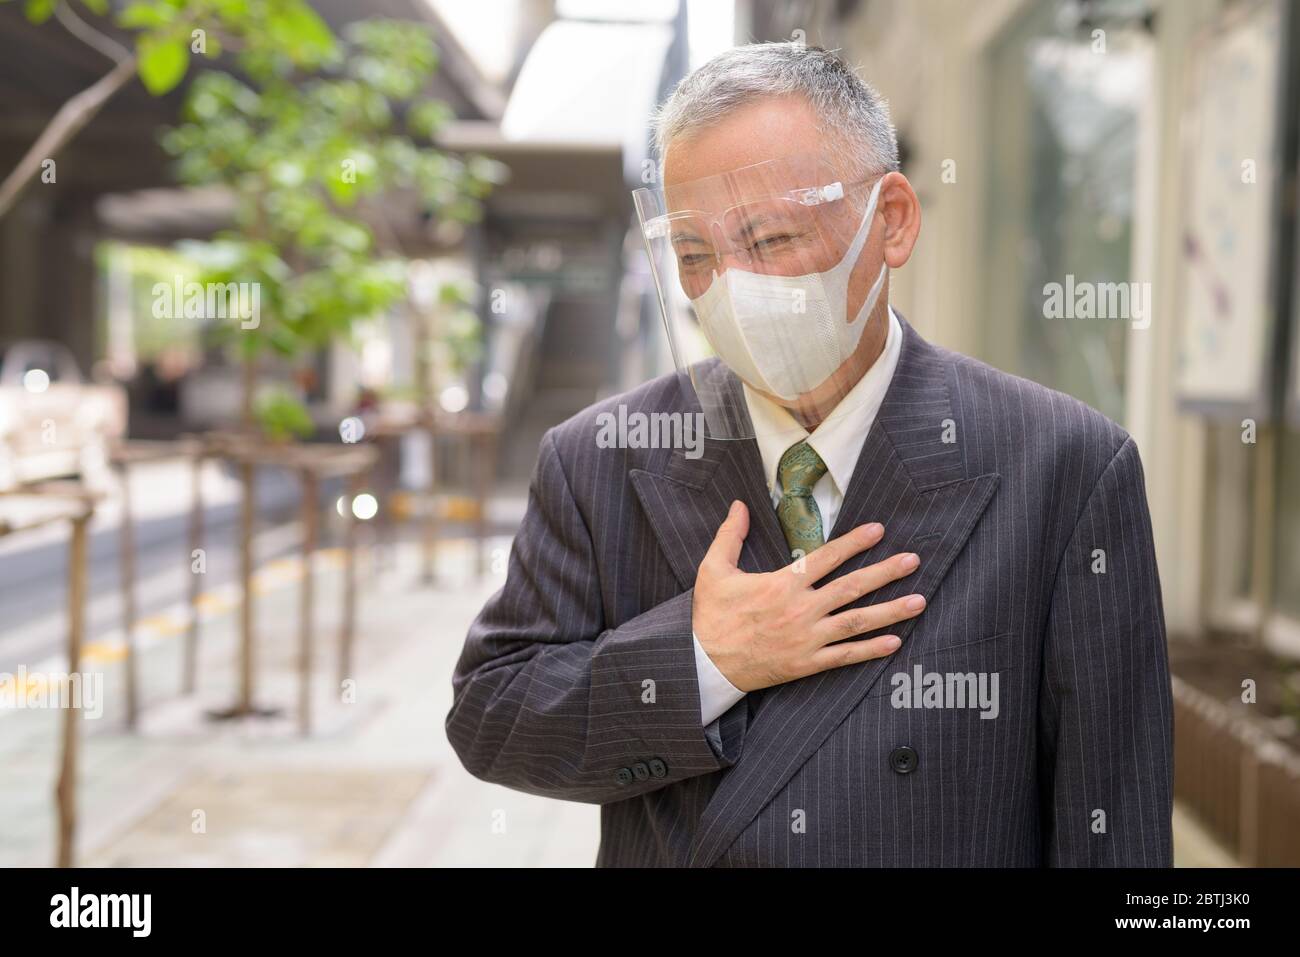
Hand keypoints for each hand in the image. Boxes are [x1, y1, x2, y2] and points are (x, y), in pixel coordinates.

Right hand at [692, 500, 923, 691]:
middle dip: (885, 572)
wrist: (704, 663)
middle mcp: (800, 610)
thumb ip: (730, 535)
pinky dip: (871, 650)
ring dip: (890, 611)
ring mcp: (807, 639)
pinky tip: (895, 642)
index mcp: (781, 585)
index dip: (854, 542)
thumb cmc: (710, 615)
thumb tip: (739, 504)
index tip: (879, 530)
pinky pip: (845, 656)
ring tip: (919, 601)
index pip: (826, 557)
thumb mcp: (713, 570)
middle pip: (851, 588)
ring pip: (856, 622)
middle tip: (913, 561)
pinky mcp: (806, 664)